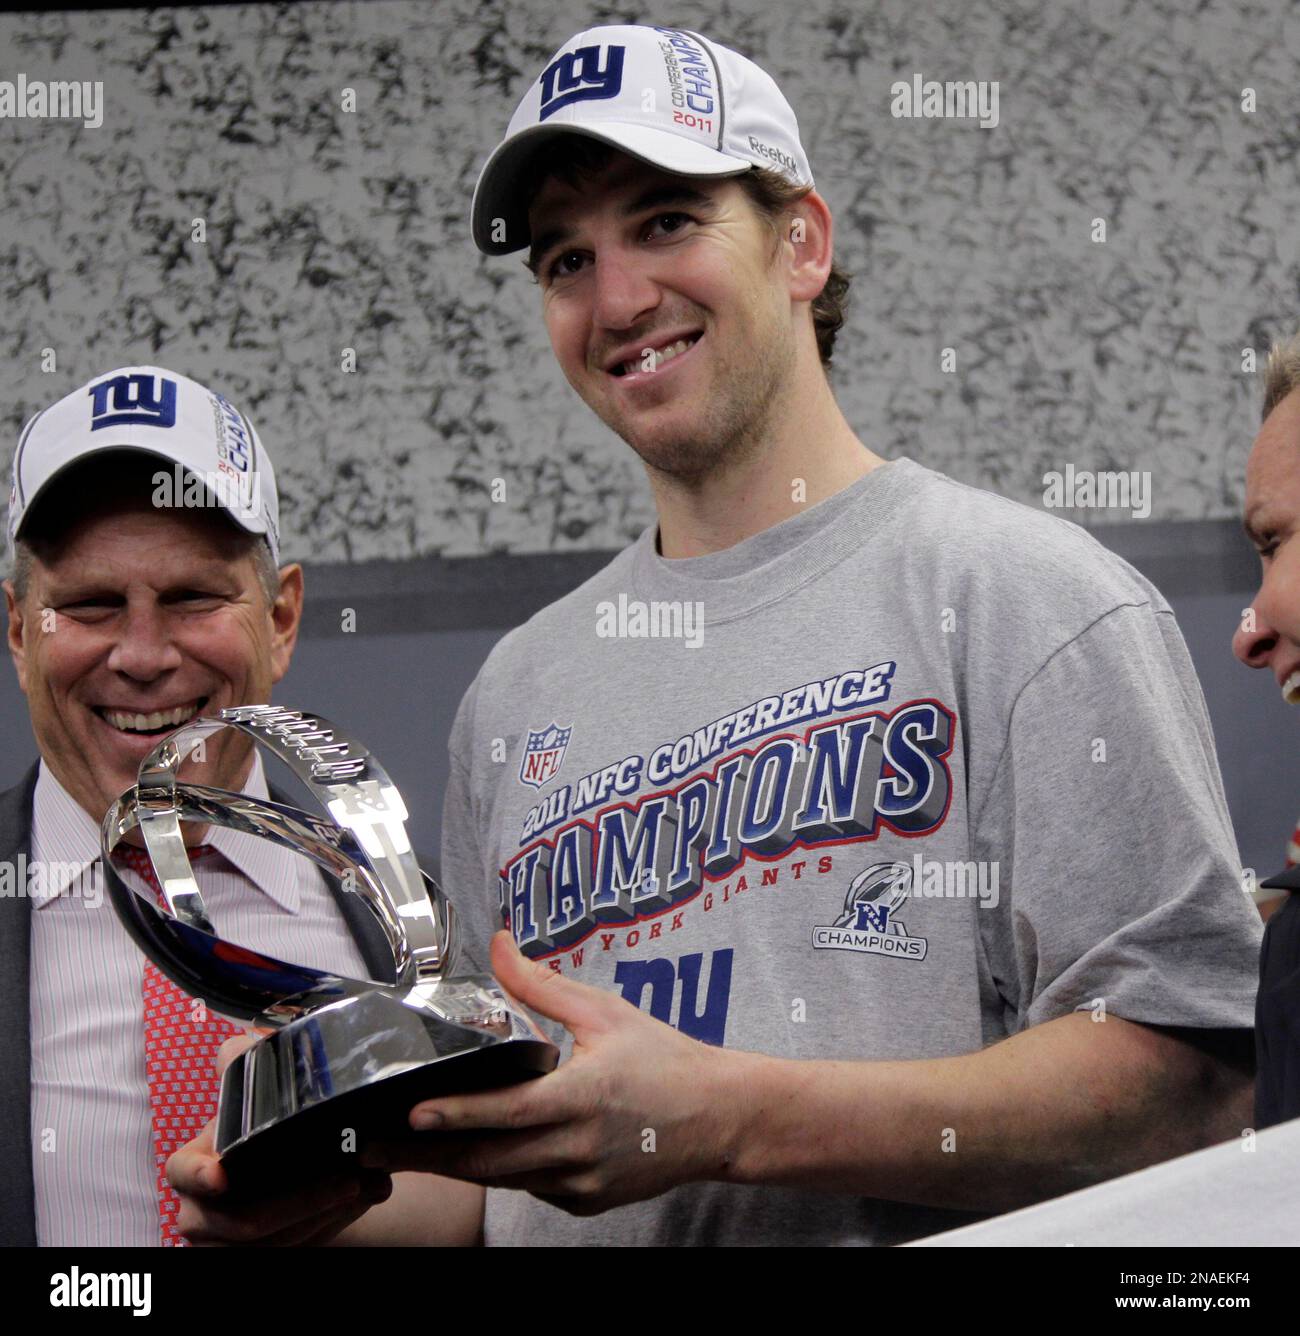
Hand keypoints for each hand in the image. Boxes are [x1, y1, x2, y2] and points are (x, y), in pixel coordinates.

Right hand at [166, 1033, 392, 1244]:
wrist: (279, 1175)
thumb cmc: (259, 1130)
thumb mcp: (252, 1095)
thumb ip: (246, 1062)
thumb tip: (252, 1038)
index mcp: (194, 1165)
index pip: (183, 1172)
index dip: (199, 1176)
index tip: (221, 1176)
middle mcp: (202, 1211)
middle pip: (246, 1220)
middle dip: (301, 1201)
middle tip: (350, 1179)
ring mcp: (226, 1244)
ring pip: (277, 1243)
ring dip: (327, 1216)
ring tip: (370, 1186)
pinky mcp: (259, 1259)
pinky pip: (297, 1251)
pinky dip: (334, 1227)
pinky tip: (365, 1199)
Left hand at [362, 930, 747, 1216]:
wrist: (718, 1116)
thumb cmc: (663, 1057)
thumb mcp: (605, 1011)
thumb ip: (542, 984)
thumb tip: (499, 944)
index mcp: (584, 1095)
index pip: (507, 1111)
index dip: (456, 1115)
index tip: (410, 1114)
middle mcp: (579, 1147)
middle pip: (489, 1159)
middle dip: (429, 1155)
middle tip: (377, 1147)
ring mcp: (583, 1183)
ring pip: (504, 1179)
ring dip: (456, 1166)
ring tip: (406, 1154)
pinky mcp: (587, 1202)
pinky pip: (532, 1189)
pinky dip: (502, 1172)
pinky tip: (475, 1155)